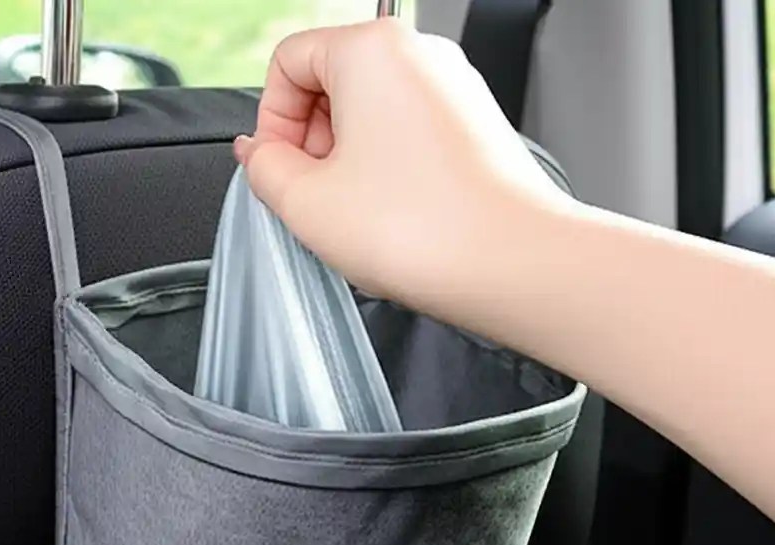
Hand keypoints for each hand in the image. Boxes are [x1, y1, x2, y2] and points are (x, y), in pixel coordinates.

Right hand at [236, 19, 579, 312]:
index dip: (270, 121)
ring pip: (372, 112)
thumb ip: (264, 169)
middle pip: (332, 82)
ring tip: (355, 216)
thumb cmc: (423, 228)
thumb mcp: (306, 203)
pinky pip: (411, 135)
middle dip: (310, 140)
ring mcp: (456, 89)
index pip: (288, 61)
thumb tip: (259, 154)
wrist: (516, 264)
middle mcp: (421, 55)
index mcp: (372, 49)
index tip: (276, 169)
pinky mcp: (478, 127)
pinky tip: (393, 219)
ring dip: (348, 161)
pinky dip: (389, 170)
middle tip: (311, 196)